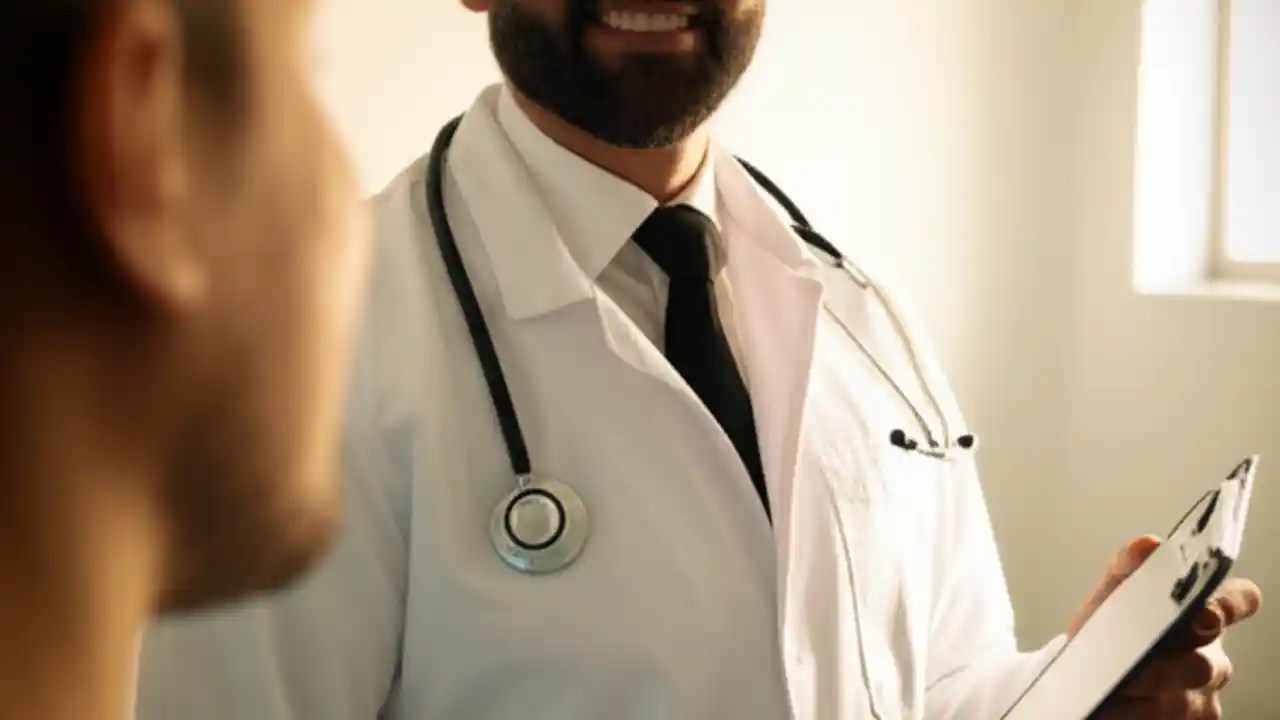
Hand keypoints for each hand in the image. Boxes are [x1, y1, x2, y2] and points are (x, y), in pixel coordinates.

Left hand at [1067, 536, 1262, 718]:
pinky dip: (1134, 714)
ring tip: (1113, 686)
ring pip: (1183, 700)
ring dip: (1144, 693)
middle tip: (1139, 662)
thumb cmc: (1109, 627)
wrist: (1085, 671)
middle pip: (1207, 663)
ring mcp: (1202, 695)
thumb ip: (1128, 567)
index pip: (1240, 601)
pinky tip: (1113, 707)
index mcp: (1204, 613)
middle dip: (1170, 663)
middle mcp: (1211, 656)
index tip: (1203, 610)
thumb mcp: (1112, 593)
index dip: (1230, 605)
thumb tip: (1147, 545)